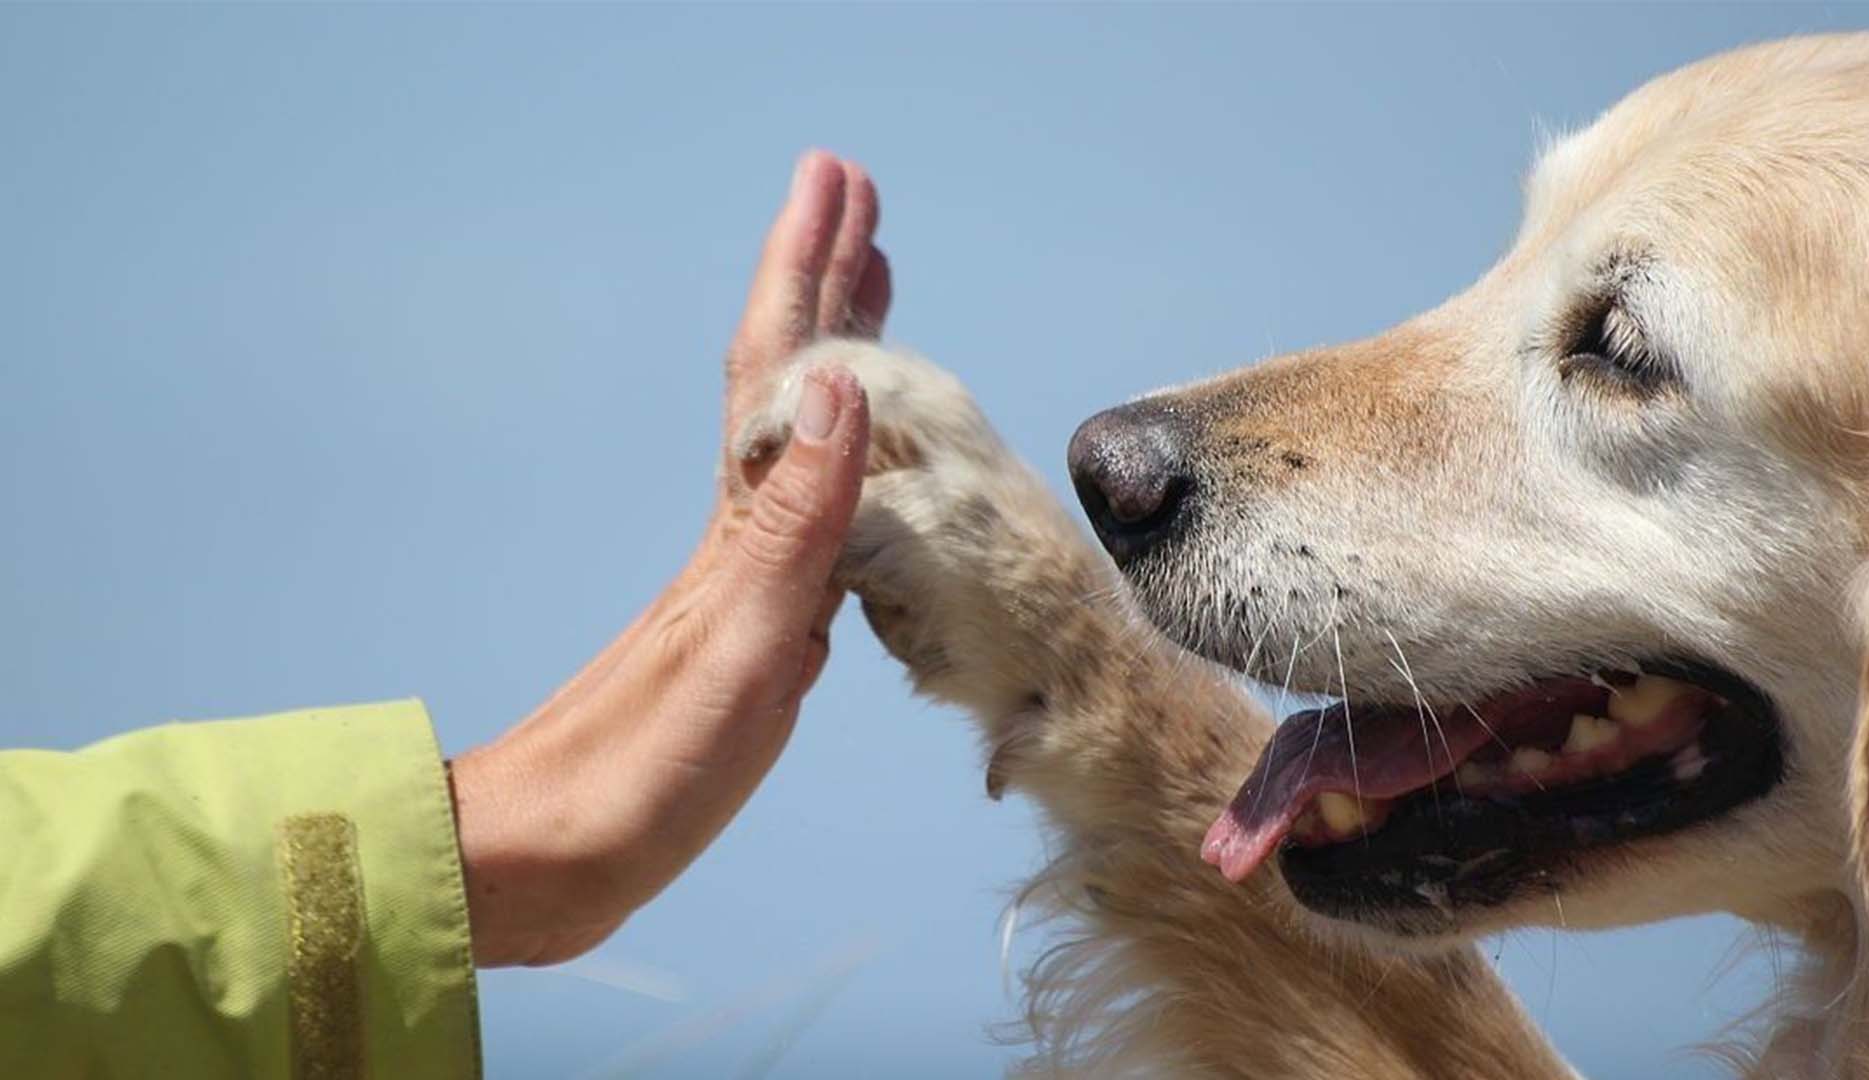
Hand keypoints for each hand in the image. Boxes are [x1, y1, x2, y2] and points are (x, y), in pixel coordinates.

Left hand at [448, 151, 888, 966]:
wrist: (550, 864)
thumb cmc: (641, 771)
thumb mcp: (740, 644)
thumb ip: (797, 522)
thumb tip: (845, 385)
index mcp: (741, 531)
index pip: (783, 370)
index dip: (811, 272)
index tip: (839, 184)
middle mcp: (740, 538)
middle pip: (788, 384)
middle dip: (824, 286)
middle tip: (859, 204)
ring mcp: (740, 582)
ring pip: (801, 440)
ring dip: (835, 360)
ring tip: (866, 299)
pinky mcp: (746, 635)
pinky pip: (811, 512)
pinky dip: (842, 464)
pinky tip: (852, 471)